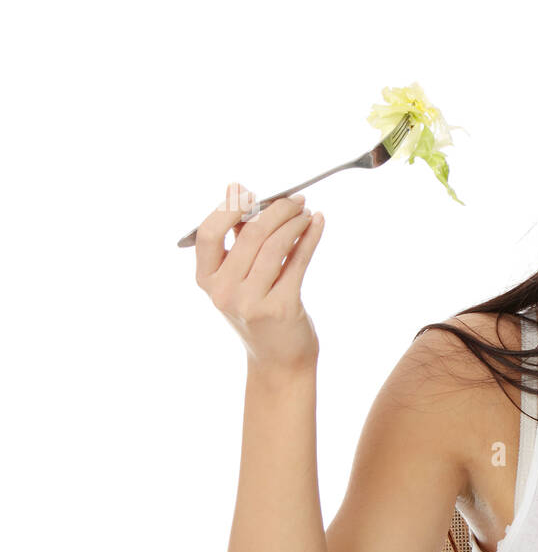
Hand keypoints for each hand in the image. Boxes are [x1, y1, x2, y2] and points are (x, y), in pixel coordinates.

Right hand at [193, 182, 324, 374]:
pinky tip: (318, 223)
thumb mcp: (239, 279)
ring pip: (275, 245)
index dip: (229, 208)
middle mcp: (223, 292)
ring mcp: (250, 302)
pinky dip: (310, 237)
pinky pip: (298, 261)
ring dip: (295, 222)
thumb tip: (237, 191)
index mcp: (206, 280)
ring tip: (307, 212)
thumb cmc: (259, 312)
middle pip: (250, 235)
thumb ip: (237, 238)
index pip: (208, 234)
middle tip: (295, 200)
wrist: (278, 360)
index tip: (251, 193)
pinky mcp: (281, 307)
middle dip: (276, 210)